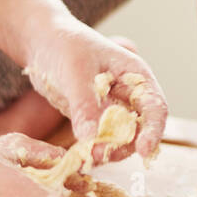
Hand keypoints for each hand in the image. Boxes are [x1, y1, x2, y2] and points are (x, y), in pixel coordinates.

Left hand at [22, 20, 167, 163]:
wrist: (41, 41)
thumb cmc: (63, 45)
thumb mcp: (74, 72)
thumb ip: (84, 105)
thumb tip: (91, 138)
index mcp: (135, 76)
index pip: (155, 107)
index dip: (153, 131)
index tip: (144, 151)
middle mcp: (129, 95)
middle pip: (140, 129)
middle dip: (124, 146)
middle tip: (97, 155)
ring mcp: (112, 108)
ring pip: (120, 138)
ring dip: (107, 150)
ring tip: (85, 156)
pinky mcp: (94, 118)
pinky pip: (100, 139)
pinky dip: (92, 148)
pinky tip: (78, 154)